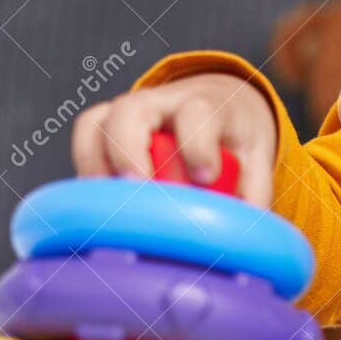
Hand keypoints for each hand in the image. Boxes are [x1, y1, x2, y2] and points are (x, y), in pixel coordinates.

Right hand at [72, 72, 278, 207]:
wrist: (220, 100)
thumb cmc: (235, 137)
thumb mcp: (256, 158)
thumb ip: (254, 193)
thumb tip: (244, 239)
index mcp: (207, 106)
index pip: (197, 113)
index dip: (196, 144)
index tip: (204, 178)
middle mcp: (162, 101)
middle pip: (131, 111)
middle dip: (129, 152)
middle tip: (138, 190)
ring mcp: (129, 109)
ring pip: (97, 123)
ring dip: (97, 164)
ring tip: (108, 205)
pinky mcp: (107, 122)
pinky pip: (85, 135)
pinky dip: (85, 167)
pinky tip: (97, 202)